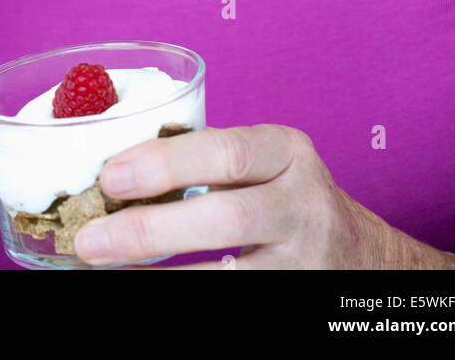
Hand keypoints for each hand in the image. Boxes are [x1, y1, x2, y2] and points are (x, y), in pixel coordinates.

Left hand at [73, 125, 454, 269]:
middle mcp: (304, 204)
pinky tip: (148, 290)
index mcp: (287, 151)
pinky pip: (237, 303)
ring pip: (230, 275)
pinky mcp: (300, 298)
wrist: (363, 257)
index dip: (165, 163)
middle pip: (226, 218)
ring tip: (108, 270)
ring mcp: (306, 260)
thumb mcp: (263, 165)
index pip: (226, 152)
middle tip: (91, 238)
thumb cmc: (285, 198)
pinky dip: (188, 298)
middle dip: (151, 229)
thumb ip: (206, 164)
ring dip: (161, 278)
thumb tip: (113, 177)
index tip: (110, 175)